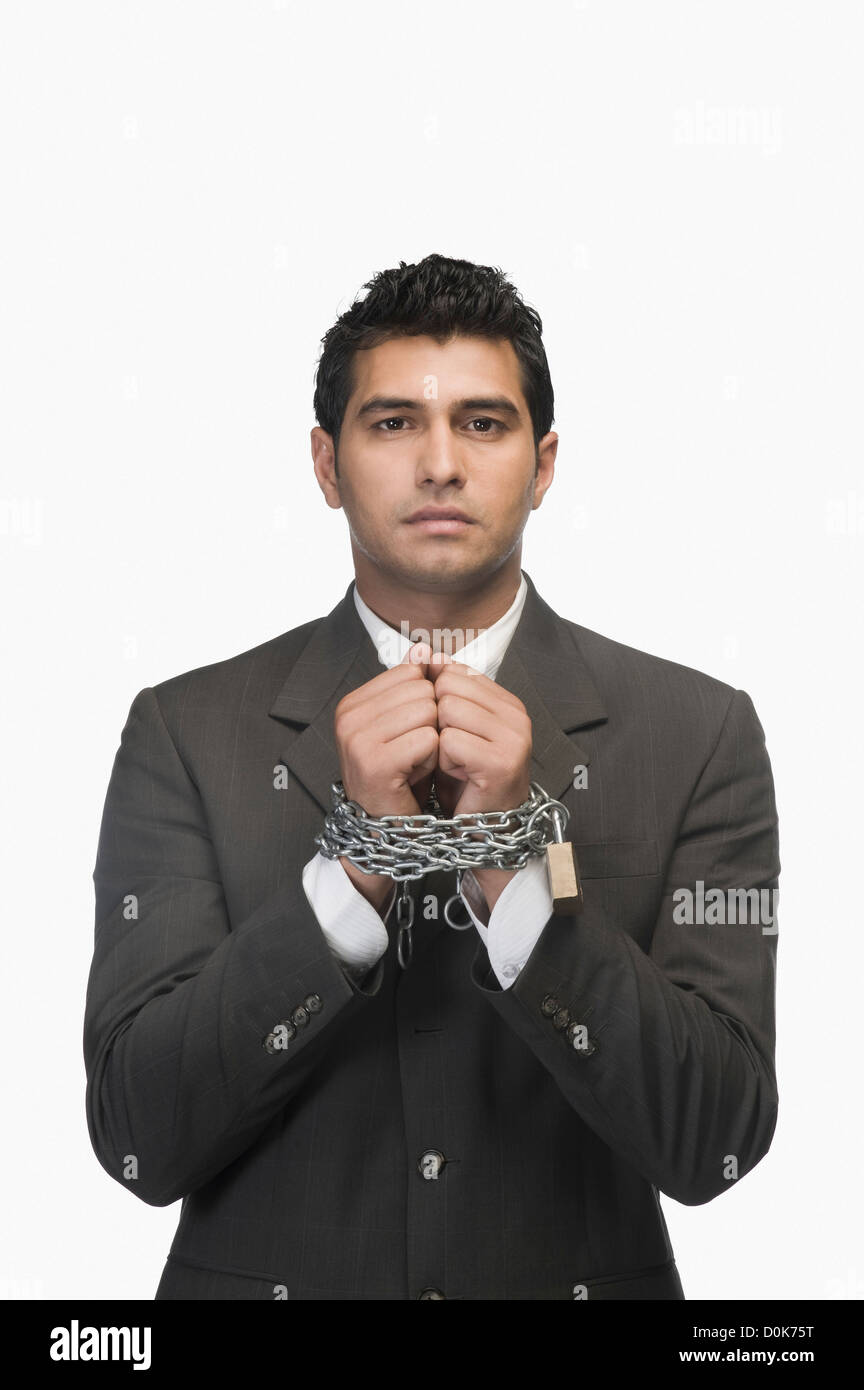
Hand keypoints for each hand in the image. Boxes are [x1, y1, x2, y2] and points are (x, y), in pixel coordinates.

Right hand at [332, 642, 438, 909]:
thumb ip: (414, 684)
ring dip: (434, 742)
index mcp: (352, 703)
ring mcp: (357, 739)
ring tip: (415, 764)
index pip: (413, 673)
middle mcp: (348, 717)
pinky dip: (434, 759)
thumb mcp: (405, 722)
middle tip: (415, 754)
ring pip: (429, 713)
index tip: (410, 735)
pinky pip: (429, 740)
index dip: (426, 704)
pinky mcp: (374, 762)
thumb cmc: (402, 775)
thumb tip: (425, 647)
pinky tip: (417, 776)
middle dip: (432, 722)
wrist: (390, 827)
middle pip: (423, 691)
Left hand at [429, 653, 533, 912]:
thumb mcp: (452, 725)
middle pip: (447, 689)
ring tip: (453, 763)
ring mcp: (514, 737)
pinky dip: (443, 761)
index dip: (437, 703)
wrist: (482, 828)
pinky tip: (456, 775)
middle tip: (450, 752)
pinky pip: (449, 741)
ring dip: (438, 741)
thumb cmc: (464, 778)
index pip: (453, 673)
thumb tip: (425, 651)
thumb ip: (442, 688)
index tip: (449, 733)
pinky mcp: (503, 761)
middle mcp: (517, 714)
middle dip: (436, 720)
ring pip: (447, 711)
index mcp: (507, 700)